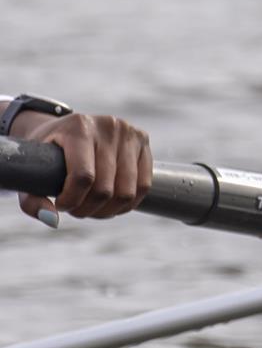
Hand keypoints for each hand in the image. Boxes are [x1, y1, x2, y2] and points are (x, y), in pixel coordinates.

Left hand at [11, 111, 152, 220]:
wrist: (67, 127)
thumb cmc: (47, 153)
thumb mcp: (31, 171)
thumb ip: (32, 200)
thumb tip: (53, 221)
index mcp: (78, 128)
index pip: (83, 177)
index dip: (72, 200)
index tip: (61, 205)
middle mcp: (108, 127)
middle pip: (105, 188)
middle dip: (88, 208)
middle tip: (76, 209)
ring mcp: (130, 133)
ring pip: (127, 192)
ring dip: (108, 210)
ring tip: (92, 208)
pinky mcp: (143, 141)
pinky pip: (144, 186)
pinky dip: (127, 203)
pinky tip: (111, 203)